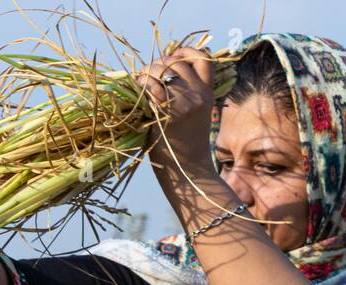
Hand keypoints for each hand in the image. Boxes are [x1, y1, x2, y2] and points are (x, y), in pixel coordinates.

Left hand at [134, 47, 218, 186]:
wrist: (188, 172)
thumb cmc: (185, 147)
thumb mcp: (194, 115)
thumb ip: (185, 94)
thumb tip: (159, 72)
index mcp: (208, 94)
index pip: (204, 58)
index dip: (186, 51)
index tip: (172, 56)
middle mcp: (199, 95)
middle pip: (177, 62)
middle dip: (159, 63)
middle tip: (148, 75)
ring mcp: (185, 103)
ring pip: (164, 70)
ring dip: (148, 71)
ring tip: (141, 80)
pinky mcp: (170, 113)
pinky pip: (153, 86)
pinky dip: (142, 83)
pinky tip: (137, 88)